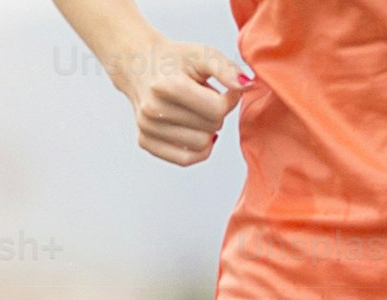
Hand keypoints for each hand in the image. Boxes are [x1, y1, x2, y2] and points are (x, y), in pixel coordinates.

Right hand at [112, 41, 247, 164]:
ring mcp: (146, 128)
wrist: (138, 64)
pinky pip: (185, 159)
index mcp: (168, 86)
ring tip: (197, 110)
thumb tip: (248, 85)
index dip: (230, 99)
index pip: (218, 110)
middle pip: (211, 128)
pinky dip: (197, 148)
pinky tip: (195, 129)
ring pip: (201, 146)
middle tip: (208, 98)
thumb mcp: (202, 54)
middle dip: (217, 114)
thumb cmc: (175, 59)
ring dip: (208, 130)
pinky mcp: (144, 142)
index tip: (227, 90)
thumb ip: (226, 68)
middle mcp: (153, 109)